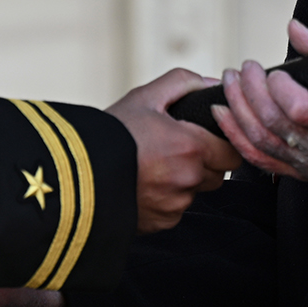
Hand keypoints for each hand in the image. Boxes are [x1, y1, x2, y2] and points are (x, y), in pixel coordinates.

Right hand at [106, 67, 241, 232]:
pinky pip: (174, 211)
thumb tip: (211, 83)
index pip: (232, 153)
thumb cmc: (111, 133)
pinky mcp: (160, 223)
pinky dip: (165, 201)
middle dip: (204, 164)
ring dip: (183, 183)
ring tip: (153, 167)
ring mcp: (174, 205)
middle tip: (174, 150)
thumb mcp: (145, 97)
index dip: (221, 145)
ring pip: (194, 193)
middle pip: (217, 175)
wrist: (75, 173)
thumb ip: (182, 83)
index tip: (205, 139)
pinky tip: (143, 185)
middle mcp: (188, 179)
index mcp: (191, 147)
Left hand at [212, 19, 307, 183]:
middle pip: (274, 123)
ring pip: (260, 141)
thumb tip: (293, 27)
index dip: (282, 89)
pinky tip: (222, 113)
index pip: (303, 111)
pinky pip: (258, 158)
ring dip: (237, 108)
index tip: (275, 70)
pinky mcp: (297, 174)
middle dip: (251, 91)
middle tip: (245, 68)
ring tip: (230, 82)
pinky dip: (235, 135)